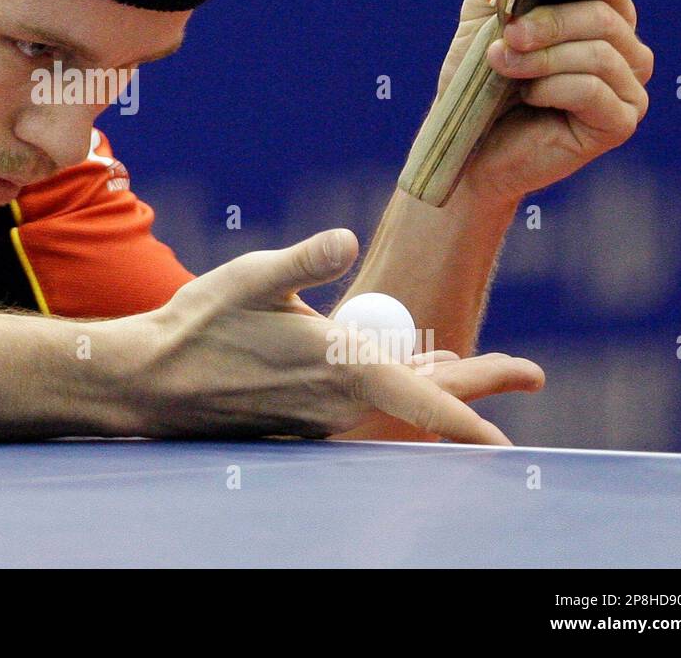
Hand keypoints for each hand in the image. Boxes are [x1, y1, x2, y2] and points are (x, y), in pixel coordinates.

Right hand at [106, 229, 543, 443]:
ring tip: (471, 364)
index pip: (419, 397)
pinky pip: (362, 401)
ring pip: (392, 399)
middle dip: (476, 382)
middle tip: (527, 369)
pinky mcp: (302, 417)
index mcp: (336, 367)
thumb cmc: (200, 325)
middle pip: (422, 397)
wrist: (153, 378)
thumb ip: (305, 258)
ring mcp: (320, 415)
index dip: (469, 411)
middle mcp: (336, 402)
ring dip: (432, 382)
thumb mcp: (252, 277)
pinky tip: (399, 364)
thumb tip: (347, 240)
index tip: (506, 441)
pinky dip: (389, 383)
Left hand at [437, 0, 653, 204]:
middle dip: (550, 23)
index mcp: (596, 18)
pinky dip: (553, 88)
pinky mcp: (619, 123)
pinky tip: (528, 97)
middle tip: (509, 35)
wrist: (466, 147)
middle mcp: (623, 50)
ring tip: (503, 66)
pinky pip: (594, 91)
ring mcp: (627, 88)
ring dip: (543, 57)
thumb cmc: (477, 84)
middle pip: (604, 16)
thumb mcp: (480, 24)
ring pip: (600, 53)